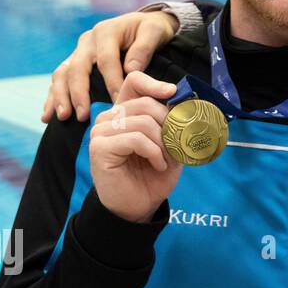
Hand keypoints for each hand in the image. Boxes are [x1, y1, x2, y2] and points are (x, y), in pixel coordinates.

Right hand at [42, 10, 178, 123]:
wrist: (142, 25)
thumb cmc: (151, 30)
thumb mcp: (155, 32)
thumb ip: (144, 49)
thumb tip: (131, 70)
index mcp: (106, 31)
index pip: (106, 60)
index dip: (112, 82)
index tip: (118, 103)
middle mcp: (88, 41)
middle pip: (77, 68)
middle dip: (78, 93)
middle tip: (83, 115)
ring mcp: (78, 52)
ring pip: (62, 74)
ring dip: (60, 96)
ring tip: (63, 116)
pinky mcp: (74, 62)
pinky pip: (60, 80)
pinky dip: (52, 97)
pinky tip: (48, 116)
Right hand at [89, 72, 181, 223]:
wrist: (140, 206)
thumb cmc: (154, 175)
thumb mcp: (171, 144)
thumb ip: (174, 123)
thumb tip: (189, 103)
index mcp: (125, 112)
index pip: (134, 81)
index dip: (154, 84)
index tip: (173, 93)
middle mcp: (109, 117)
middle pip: (145, 103)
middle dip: (168, 125)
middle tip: (175, 146)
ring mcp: (100, 132)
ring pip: (142, 121)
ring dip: (162, 143)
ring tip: (165, 160)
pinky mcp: (99, 147)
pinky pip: (135, 138)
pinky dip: (154, 152)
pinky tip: (157, 165)